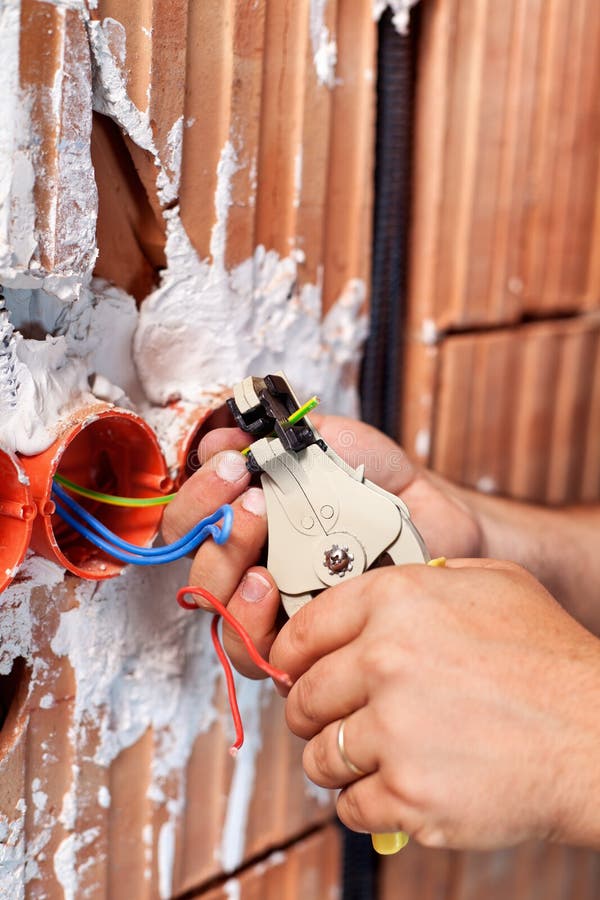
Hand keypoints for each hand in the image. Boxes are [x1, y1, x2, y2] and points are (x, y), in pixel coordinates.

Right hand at [162, 414, 481, 676]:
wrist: (436, 522)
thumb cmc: (380, 485)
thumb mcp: (331, 443)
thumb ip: (277, 438)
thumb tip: (217, 437)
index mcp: (246, 520)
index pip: (192, 518)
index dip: (198, 494)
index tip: (231, 464)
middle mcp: (248, 565)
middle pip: (195, 563)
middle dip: (210, 527)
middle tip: (249, 497)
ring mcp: (272, 607)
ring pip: (217, 609)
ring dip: (226, 569)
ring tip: (257, 537)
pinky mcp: (300, 641)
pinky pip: (257, 649)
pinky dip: (251, 619)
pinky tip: (271, 586)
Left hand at [270, 559, 599, 849]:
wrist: (596, 735)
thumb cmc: (550, 656)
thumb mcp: (493, 581)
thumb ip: (428, 576)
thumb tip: (381, 593)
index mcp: (397, 600)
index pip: (304, 628)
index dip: (291, 653)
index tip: (293, 669)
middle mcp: (385, 659)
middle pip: (305, 695)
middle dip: (311, 711)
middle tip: (330, 719)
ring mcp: (394, 729)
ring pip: (320, 754)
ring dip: (335, 759)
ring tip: (366, 757)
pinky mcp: (408, 793)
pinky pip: (350, 805)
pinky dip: (366, 802)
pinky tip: (394, 788)